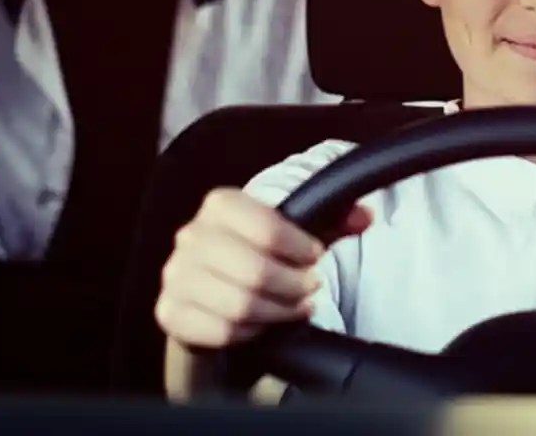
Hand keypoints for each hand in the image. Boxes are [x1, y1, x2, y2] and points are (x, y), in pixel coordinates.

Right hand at [155, 188, 371, 348]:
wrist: (211, 295)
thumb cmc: (257, 257)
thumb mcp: (294, 234)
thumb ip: (331, 221)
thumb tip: (365, 216)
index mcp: (221, 204)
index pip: (267, 225)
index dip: (300, 247)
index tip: (314, 256)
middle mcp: (191, 236)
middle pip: (255, 270)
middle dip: (294, 285)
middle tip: (310, 289)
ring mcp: (175, 276)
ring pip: (240, 305)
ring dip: (278, 311)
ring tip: (294, 308)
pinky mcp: (170, 312)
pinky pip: (221, 331)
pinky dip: (251, 331)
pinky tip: (263, 324)